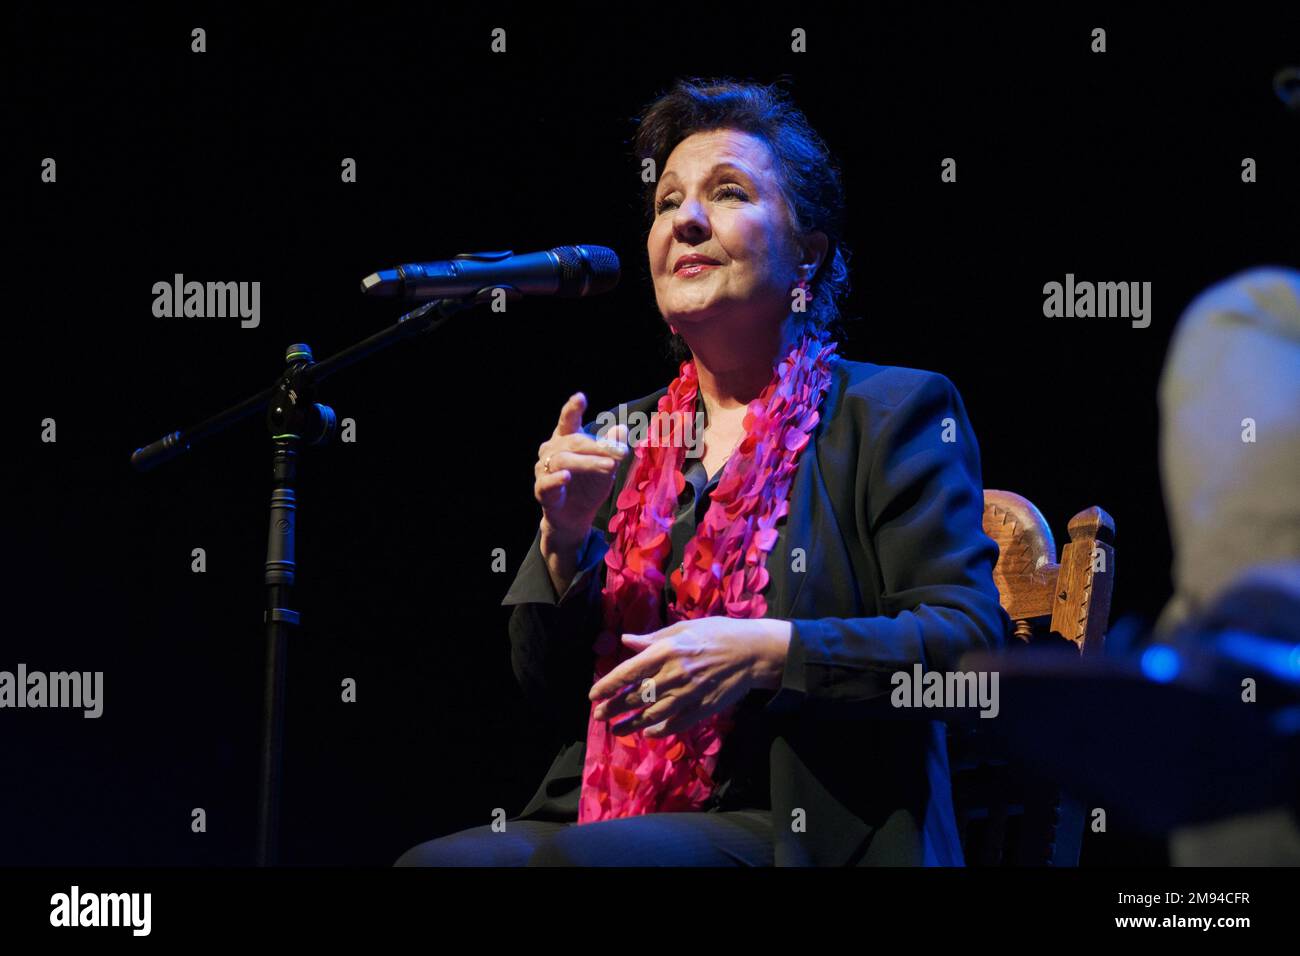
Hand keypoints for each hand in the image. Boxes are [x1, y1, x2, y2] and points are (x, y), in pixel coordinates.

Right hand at [534, 392, 628, 541]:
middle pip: (574, 442)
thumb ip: (612, 449)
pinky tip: (567, 476)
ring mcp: (544, 470)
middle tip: (621, 452)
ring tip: (610, 467)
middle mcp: (552, 451)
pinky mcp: (542, 491)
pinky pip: (547, 483)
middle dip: (598, 446)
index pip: (568, 421)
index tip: (580, 397)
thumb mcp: (606, 466)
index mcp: (566, 440)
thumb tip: (621, 428)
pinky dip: (557, 479)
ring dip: (588, 463)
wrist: (576, 517)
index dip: (572, 409)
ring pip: (563, 461)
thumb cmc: (589, 486)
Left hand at [588, 617, 791, 737]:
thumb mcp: (683, 629)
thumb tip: (625, 641)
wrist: (752, 652)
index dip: (608, 685)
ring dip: (632, 724)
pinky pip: (676, 724)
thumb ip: (652, 639)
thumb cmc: (717, 633)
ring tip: (618, 729)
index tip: (594, 695)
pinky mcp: (703, 708)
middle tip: (600, 715)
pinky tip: (648, 733)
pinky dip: (659, 730)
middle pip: (637, 696)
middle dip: (615, 708)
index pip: (628, 672)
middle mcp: (674, 674)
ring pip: (653, 714)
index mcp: (666, 651)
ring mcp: (689, 694)